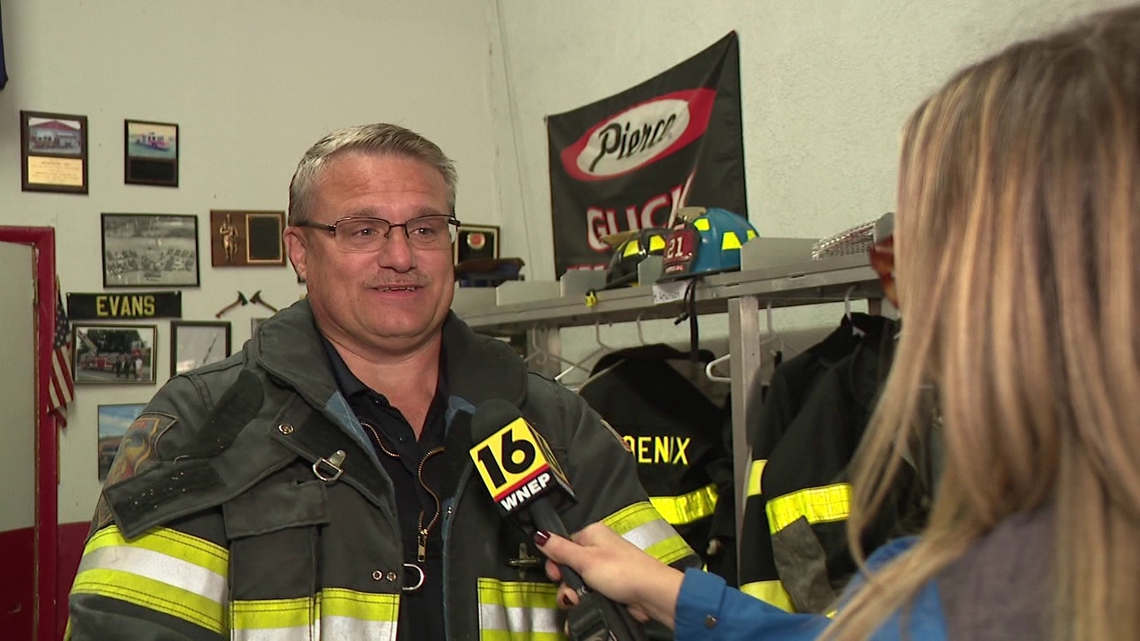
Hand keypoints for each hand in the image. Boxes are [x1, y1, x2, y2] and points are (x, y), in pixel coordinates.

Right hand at [537, 523, 684, 629]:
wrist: (651, 594)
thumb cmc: (625, 571)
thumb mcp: (584, 560)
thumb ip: (559, 549)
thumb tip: (540, 535)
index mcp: (592, 534)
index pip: (562, 546)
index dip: (557, 563)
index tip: (557, 575)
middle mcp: (599, 549)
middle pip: (569, 567)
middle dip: (568, 583)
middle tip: (574, 590)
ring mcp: (606, 568)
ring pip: (579, 582)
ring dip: (578, 594)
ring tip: (586, 598)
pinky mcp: (611, 585)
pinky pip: (591, 592)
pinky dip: (590, 599)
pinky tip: (593, 603)